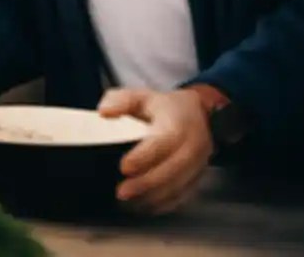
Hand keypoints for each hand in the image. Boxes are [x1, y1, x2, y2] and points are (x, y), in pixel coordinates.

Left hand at [98, 88, 212, 214]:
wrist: (198, 113)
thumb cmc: (164, 107)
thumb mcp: (141, 96)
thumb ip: (120, 101)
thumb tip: (104, 112)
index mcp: (178, 123)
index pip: (163, 142)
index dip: (144, 156)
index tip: (124, 167)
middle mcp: (193, 144)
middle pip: (173, 169)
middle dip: (147, 183)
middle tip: (122, 192)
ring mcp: (199, 163)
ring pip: (180, 185)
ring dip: (154, 196)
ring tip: (130, 202)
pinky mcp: (198, 176)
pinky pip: (185, 194)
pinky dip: (166, 203)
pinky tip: (146, 206)